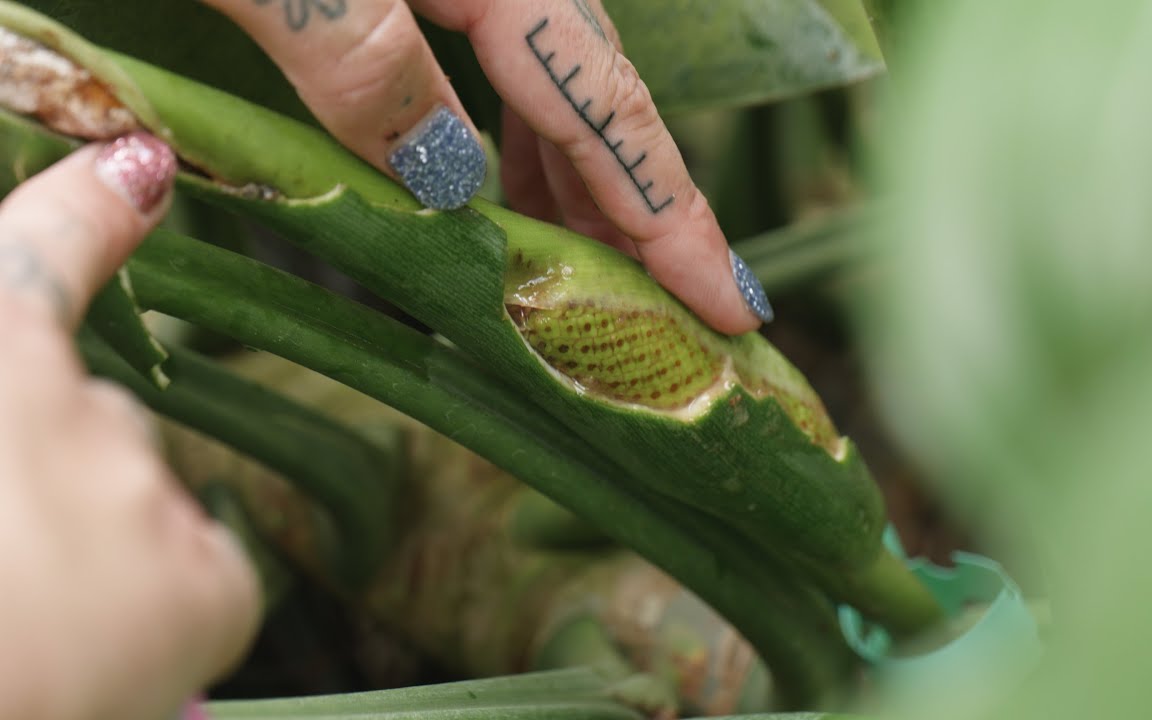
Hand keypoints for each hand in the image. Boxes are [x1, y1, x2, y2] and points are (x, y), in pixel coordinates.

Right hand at [0, 134, 260, 719]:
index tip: (139, 166)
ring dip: (97, 546)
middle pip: (88, 421)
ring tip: (33, 635)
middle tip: (8, 559)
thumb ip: (33, 391)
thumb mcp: (0, 392)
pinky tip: (112, 649)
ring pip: (137, 499)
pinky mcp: (213, 582)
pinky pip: (201, 568)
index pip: (29, 271)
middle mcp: (70, 417)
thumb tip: (53, 418)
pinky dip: (164, 600)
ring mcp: (147, 494)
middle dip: (54, 473)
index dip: (84, 213)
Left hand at [200, 0, 773, 331]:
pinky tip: (498, 183)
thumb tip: (451, 179)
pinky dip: (510, 135)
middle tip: (674, 319)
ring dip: (574, 183)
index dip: (670, 215)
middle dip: (638, 213)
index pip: (605, 106)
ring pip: (546, 81)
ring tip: (593, 275)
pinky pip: (491, 58)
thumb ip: (361, 60)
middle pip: (596, 95)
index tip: (731, 306)